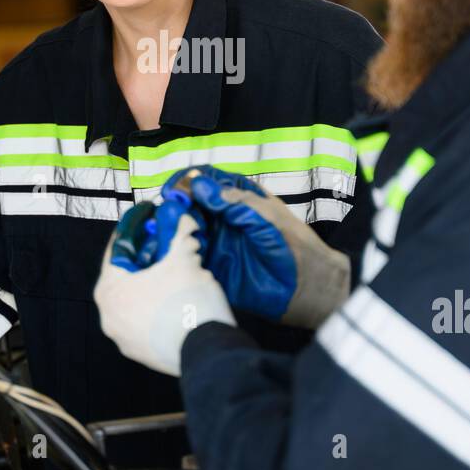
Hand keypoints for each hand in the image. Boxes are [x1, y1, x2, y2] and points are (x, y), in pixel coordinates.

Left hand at [95, 205, 234, 375]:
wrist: (208, 351)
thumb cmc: (188, 303)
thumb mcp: (184, 258)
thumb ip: (180, 234)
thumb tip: (183, 220)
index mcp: (110, 291)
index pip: (117, 249)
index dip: (135, 229)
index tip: (146, 217)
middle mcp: (109, 317)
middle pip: (125, 276)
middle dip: (145, 258)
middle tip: (162, 243)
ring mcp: (125, 339)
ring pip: (136, 301)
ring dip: (152, 284)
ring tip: (174, 271)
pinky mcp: (142, 353)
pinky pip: (145, 321)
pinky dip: (157, 307)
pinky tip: (177, 298)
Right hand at [168, 167, 350, 328]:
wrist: (308, 288)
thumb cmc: (294, 246)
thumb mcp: (267, 219)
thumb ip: (235, 203)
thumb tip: (200, 184)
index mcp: (237, 198)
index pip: (204, 182)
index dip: (187, 182)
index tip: (174, 189)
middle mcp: (221, 218)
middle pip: (187, 205)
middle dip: (173, 207)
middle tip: (166, 214)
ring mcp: (215, 242)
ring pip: (182, 230)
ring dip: (168, 230)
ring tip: (162, 233)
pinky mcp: (211, 267)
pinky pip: (185, 257)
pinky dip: (173, 254)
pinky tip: (167, 253)